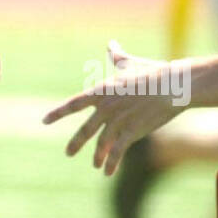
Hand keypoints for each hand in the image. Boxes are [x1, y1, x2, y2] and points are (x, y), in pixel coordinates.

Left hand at [42, 40, 184, 174]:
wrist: (173, 86)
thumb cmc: (153, 72)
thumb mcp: (130, 64)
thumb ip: (117, 56)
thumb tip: (111, 44)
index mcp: (101, 91)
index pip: (74, 104)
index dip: (58, 113)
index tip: (44, 120)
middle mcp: (106, 107)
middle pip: (85, 130)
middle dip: (76, 143)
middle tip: (68, 153)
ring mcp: (118, 121)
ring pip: (101, 144)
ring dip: (98, 156)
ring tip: (96, 164)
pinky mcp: (131, 132)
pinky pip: (117, 152)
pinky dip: (111, 164)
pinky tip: (108, 173)